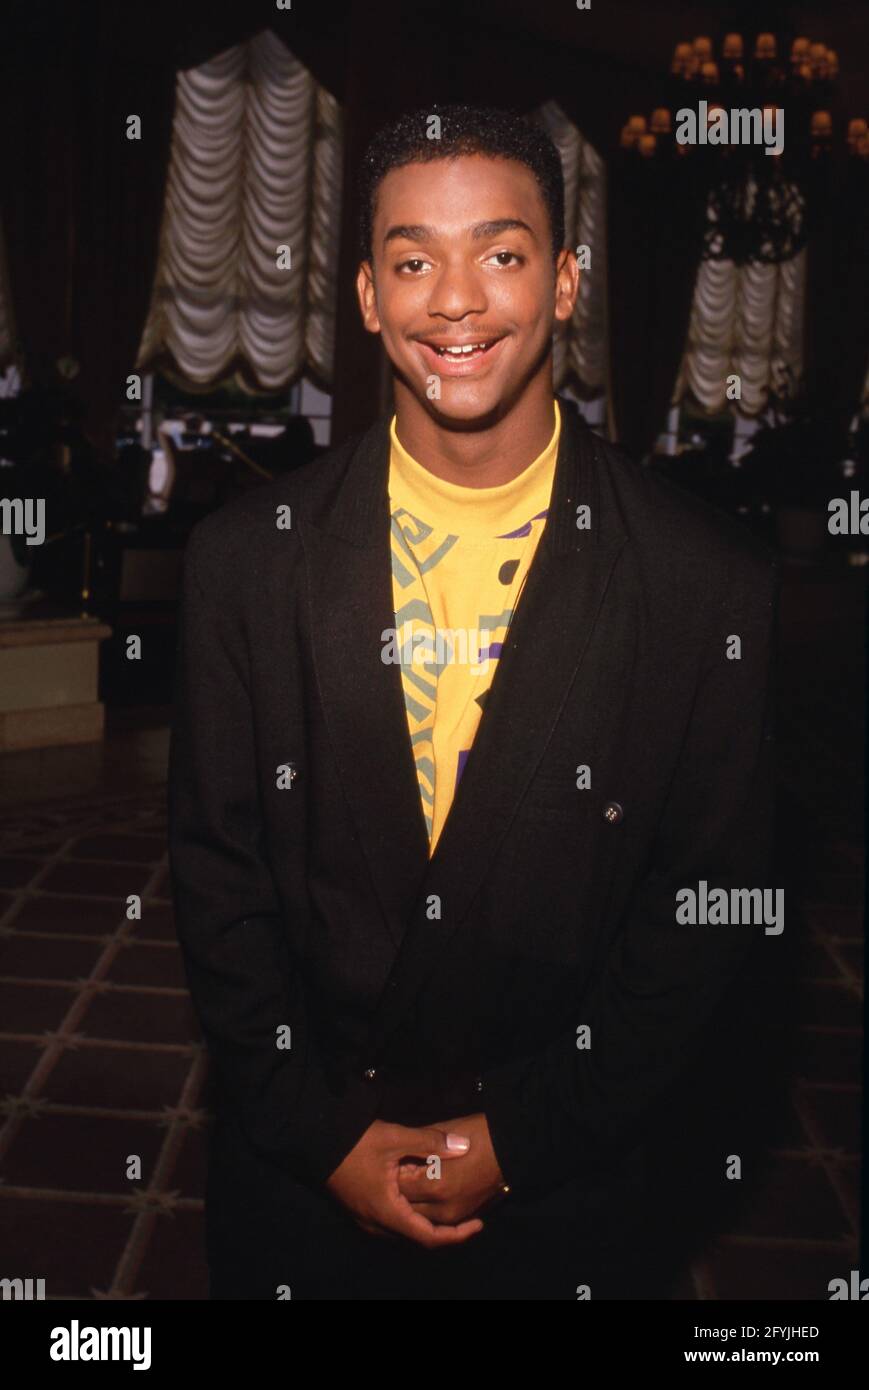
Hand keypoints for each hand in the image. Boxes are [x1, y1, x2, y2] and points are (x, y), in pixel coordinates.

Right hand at [325, 1119, 484, 1248]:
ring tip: (450, 1211)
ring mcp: (366, 1218)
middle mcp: (376, 1223)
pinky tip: (422, 1200)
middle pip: (418, 1238)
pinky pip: (393, 1223)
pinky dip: (413, 1217)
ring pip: (404, 1232)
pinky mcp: (361, 1209)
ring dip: (428, 1225)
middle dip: (446, 1231)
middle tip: (469, 1217)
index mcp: (388, 1213)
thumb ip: (430, 1142)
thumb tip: (463, 1146)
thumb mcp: (395, 1137)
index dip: (457, 1235)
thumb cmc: (355, 1141)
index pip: (429, 1238)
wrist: (316, 1140)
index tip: (478, 1225)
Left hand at [397, 1113, 505, 1224]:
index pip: (399, 1185)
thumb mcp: (441, 1132)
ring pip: (418, 1215)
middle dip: (399, 1188)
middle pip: (406, 1204)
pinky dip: (424, 1208)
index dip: (392, 1170)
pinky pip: (434, 1218)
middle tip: (396, 1169)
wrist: (511, 1147)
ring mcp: (453, 1215)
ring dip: (410, 1199)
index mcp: (435, 1184)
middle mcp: (442, 1207)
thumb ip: (417, 1146)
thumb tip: (398, 1152)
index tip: (392, 1157)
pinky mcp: (461, 1215)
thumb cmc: (477, 1133)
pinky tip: (422, 1190)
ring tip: (411, 1177)